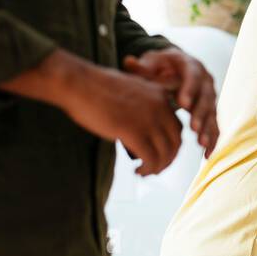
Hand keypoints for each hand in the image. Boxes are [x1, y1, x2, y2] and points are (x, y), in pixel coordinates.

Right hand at [62, 64, 182, 175]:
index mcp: (160, 95)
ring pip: (165, 153)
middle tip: (155, 168)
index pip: (178, 127)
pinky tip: (136, 171)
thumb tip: (143, 130)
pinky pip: (150, 158)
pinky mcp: (133, 131)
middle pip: (176, 142)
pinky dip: (147, 169)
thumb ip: (142, 107)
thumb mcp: (130, 91)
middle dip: (168, 159)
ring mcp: (148, 119)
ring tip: (143, 172)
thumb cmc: (96, 87)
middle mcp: (160, 107)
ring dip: (157, 167)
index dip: (172, 145)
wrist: (78, 83)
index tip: (161, 155)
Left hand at [123, 48, 218, 154]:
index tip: (183, 103)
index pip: (193, 76)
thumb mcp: (151, 64)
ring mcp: (209, 97)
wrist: (173, 68)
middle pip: (206, 98)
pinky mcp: (210, 112)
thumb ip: (141, 67)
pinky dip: (212, 140)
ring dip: (208, 130)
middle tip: (194, 128)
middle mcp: (205, 81)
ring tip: (201, 144)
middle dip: (201, 114)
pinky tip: (206, 154)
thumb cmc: (159, 66)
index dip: (190, 90)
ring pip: (212, 114)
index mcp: (191, 66)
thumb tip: (128, 62)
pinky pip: (214, 126)